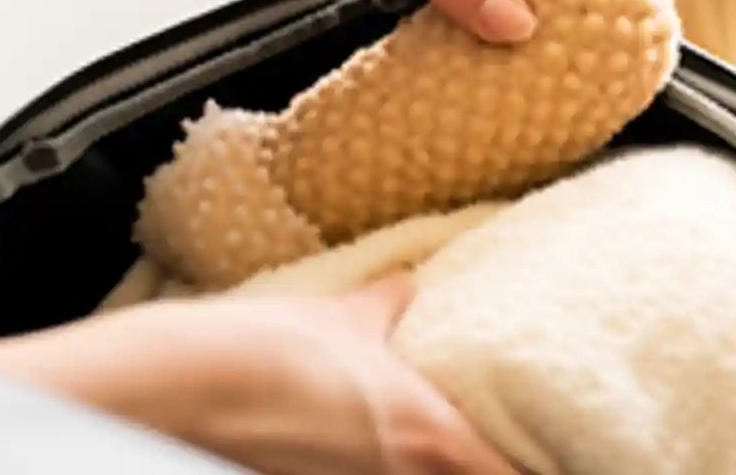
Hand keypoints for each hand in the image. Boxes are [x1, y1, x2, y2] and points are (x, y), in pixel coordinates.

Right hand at [0, 274, 516, 474]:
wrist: (170, 389)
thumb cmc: (261, 352)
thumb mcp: (345, 316)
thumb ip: (394, 303)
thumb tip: (417, 280)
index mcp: (431, 439)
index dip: (545, 467)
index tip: (564, 451)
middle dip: (494, 467)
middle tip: (508, 444)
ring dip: (437, 472)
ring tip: (438, 448)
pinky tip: (372, 454)